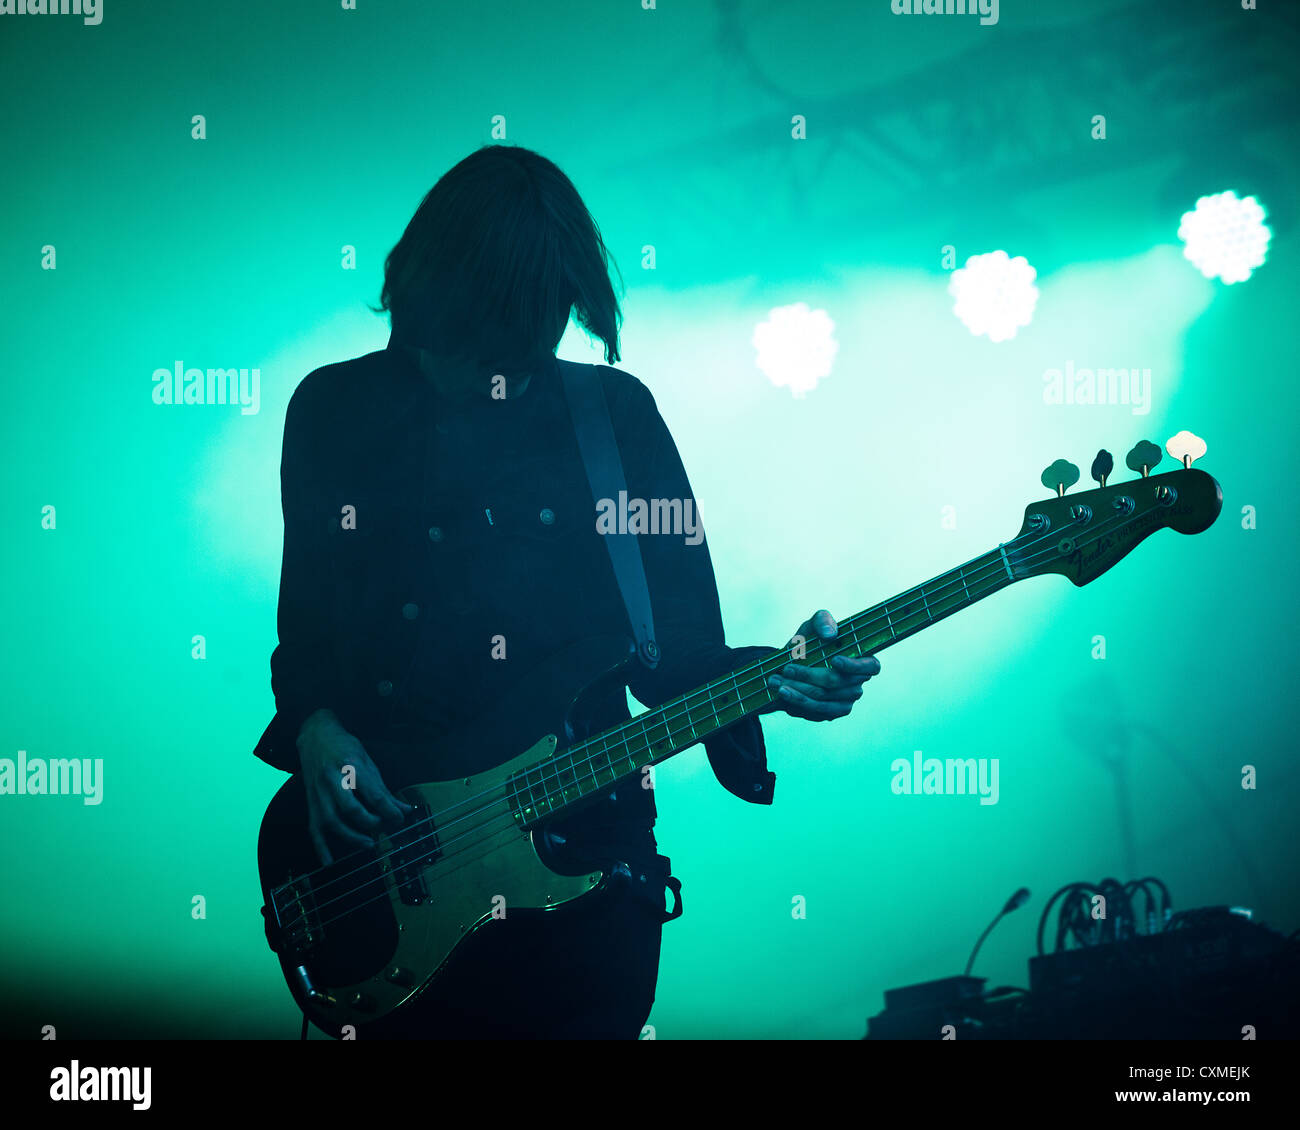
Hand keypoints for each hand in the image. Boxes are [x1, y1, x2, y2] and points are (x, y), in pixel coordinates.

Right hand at [297, 709, 413, 865]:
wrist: (315, 737)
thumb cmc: (345, 748)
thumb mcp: (368, 761)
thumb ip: (384, 788)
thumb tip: (404, 809)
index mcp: (351, 766)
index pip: (373, 794)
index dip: (389, 810)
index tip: (400, 819)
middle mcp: (332, 780)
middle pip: (351, 809)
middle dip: (371, 823)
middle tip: (384, 829)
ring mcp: (318, 793)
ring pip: (332, 821)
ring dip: (351, 837)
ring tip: (369, 844)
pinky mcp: (310, 803)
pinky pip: (313, 829)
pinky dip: (321, 847)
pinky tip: (329, 861)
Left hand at [764, 609, 880, 720]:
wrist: (792, 664)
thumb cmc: (809, 642)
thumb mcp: (813, 625)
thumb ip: (822, 621)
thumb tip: (829, 633)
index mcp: (862, 661)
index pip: (870, 667)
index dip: (854, 665)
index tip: (834, 660)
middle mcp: (857, 685)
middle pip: (834, 683)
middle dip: (808, 676)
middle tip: (786, 669)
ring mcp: (845, 702)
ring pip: (821, 700)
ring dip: (796, 692)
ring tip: (775, 682)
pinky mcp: (830, 714)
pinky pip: (813, 712)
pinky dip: (795, 703)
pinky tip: (782, 694)